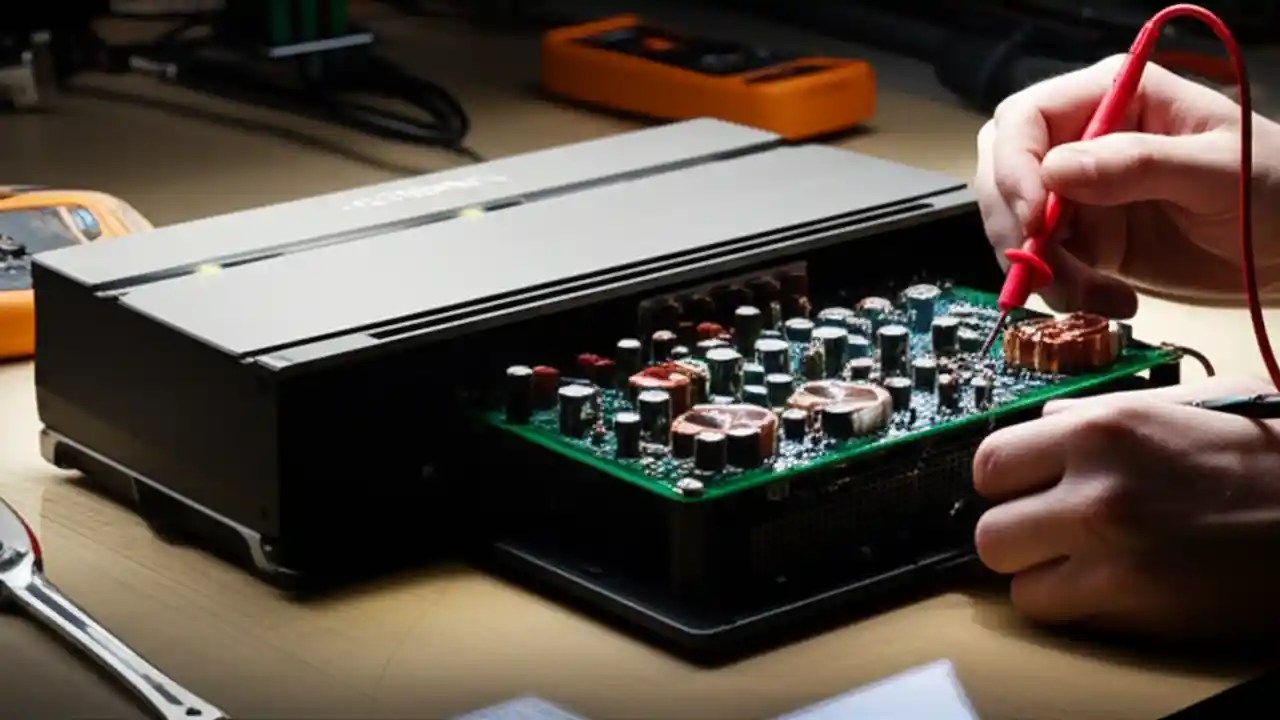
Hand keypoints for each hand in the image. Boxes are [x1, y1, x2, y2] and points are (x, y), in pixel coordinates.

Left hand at [973, 376, 1279, 640]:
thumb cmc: (1273, 452)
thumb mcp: (1189, 404)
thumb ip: (1105, 412)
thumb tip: (1044, 422)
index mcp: (1103, 428)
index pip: (991, 462)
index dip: (1005, 482)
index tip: (1023, 490)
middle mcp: (1095, 487)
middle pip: (990, 529)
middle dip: (1014, 534)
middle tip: (1047, 534)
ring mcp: (1111, 549)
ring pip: (1014, 580)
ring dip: (1038, 576)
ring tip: (1078, 566)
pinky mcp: (1136, 601)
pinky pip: (1056, 613)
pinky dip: (1070, 607)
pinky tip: (1106, 590)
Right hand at [974, 55, 1279, 313]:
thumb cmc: (1276, 189)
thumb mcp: (1218, 170)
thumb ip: (1140, 164)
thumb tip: (1056, 172)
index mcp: (1114, 97)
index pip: (1027, 119)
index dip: (1015, 166)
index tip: (1033, 219)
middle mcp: (1085, 140)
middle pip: (1004, 172)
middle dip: (1013, 225)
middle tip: (1040, 267)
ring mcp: (1081, 193)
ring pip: (1017, 227)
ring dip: (1042, 269)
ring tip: (1095, 296)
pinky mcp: (1087, 241)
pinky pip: (1045, 265)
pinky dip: (1064, 290)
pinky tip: (1113, 300)